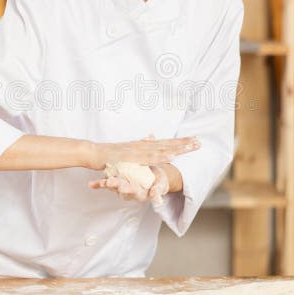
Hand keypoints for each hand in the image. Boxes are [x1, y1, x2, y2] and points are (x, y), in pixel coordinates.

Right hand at [84, 135, 199, 170]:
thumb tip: (152, 136)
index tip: (194, 140)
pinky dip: (162, 157)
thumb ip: (142, 143)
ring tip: (191, 147)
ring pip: (162, 149)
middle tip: (200, 142)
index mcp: (144, 145)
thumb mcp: (128, 149)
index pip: (166, 143)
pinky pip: (149, 158)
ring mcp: (138, 151)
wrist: (94, 153)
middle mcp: (143, 145)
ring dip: (177, 148)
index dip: (181, 142)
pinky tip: (173, 156)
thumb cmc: (110, 154)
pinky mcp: (132, 158)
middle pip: (168, 144)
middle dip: (184, 143)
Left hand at [88, 165, 168, 204]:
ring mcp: (122, 187)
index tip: (123, 186)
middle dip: (115, 185)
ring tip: (97, 183)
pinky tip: (91, 184)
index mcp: (140, 193)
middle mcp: (129, 192)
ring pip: (112, 187)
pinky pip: (107, 184)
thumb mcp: (161, 185)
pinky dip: (98, 184)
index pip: (133, 192)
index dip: (128, 189)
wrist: (155, 177)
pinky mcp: (118, 181)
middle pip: (121, 189)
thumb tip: (155, 197)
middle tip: (109, 182)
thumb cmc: (159, 181)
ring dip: (104, 185)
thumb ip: (158, 190)